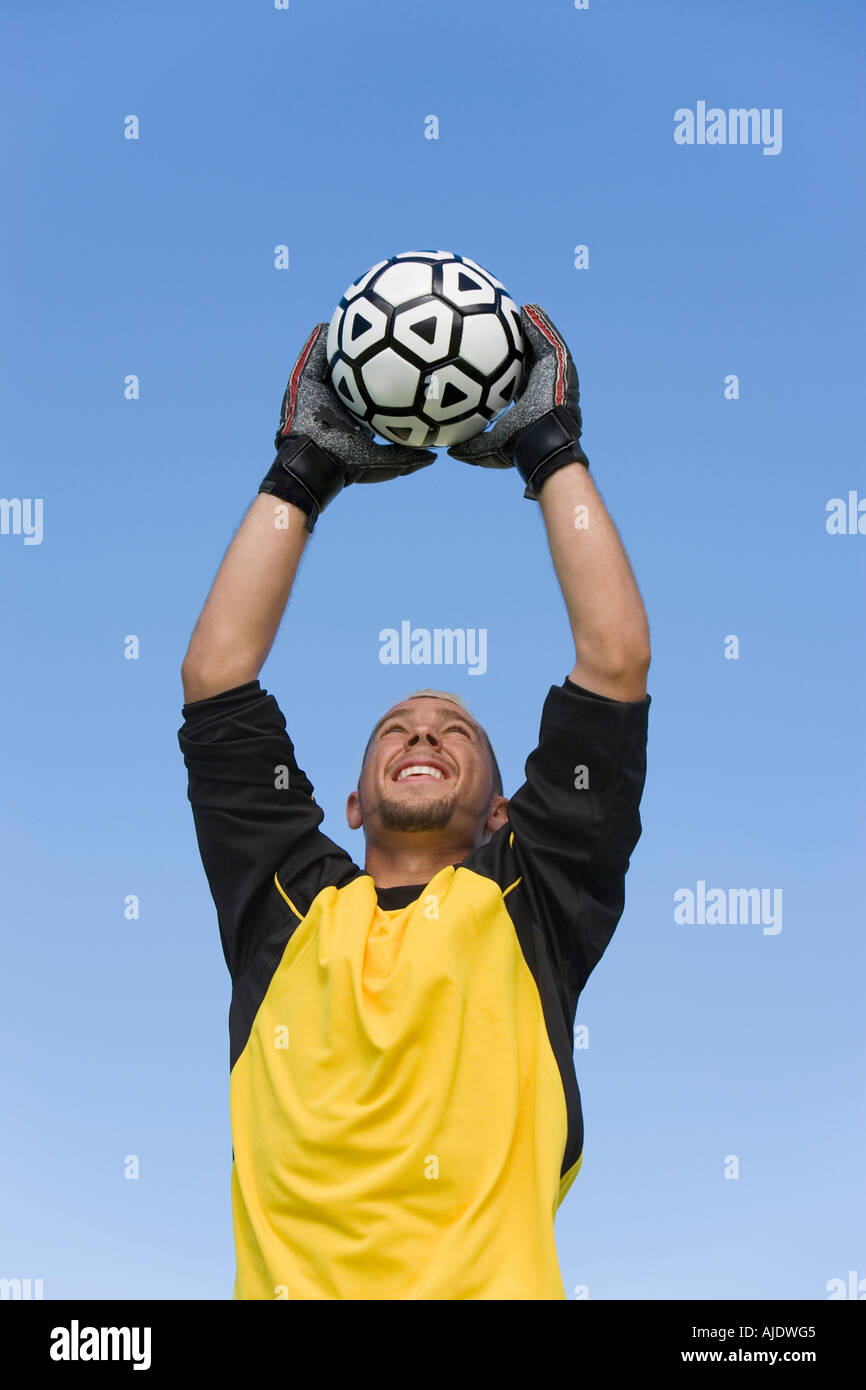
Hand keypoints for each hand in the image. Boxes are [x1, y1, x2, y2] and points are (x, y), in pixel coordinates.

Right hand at [259, 324, 435, 530]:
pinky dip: (318, 341)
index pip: (372, 391)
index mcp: (355, 416)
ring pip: (332, 361)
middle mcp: (336, 401)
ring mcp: (318, 391)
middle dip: (366, 351)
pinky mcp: (302, 383)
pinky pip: (310, 357)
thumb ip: (408, 458)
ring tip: (353, 317)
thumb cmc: (348, 466)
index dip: (387, 376)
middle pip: (353, 371)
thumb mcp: (384, 463)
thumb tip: (436, 456)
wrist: (314, 465)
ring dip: (341, 341)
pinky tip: (329, 324)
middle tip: (382, 330)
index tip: (405, 361)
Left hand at [447, 304, 589, 497]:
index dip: (503, 367)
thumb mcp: (488, 447)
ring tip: (518, 308)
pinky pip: (551, 338)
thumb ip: (470, 445)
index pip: (514, 378)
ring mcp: (555, 374)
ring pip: (542, 343)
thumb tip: (448, 450)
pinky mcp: (563, 365)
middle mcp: (542, 385)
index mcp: (528, 400)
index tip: (488, 354)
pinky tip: (529, 309)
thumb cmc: (519, 448)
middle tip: (501, 322)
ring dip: (531, 326)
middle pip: (529, 357)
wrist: (542, 444)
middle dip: (517, 340)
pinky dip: (541, 323)